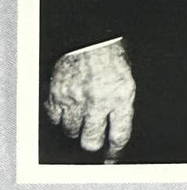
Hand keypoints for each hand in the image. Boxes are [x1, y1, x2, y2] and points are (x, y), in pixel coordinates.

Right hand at [45, 39, 135, 161]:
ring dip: (76, 129)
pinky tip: (67, 111)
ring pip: (71, 132)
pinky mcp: (56, 94)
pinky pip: (54, 118)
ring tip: (81, 119)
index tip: (112, 154)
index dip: (115, 150)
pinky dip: (59, 118)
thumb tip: (115, 128)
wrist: (89, 35)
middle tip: (93, 140)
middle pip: (91, 141)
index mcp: (120, 96)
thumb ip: (122, 103)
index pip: (119, 135)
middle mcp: (97, 101)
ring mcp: (74, 99)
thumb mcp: (128, 78)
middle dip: (93, 144)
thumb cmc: (112, 54)